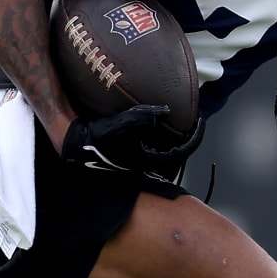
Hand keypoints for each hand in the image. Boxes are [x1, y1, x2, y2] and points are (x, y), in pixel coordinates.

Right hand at [61, 105, 202, 176]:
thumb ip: (146, 116)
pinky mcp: (129, 159)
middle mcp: (145, 166)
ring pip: (163, 155)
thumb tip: (166, 110)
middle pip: (176, 158)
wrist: (75, 146)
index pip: (182, 152)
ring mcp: (137, 164)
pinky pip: (152, 151)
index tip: (200, 122)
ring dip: (172, 143)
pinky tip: (154, 129)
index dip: (195, 137)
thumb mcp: (124, 124)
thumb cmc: (99, 137)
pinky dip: (158, 141)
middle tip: (192, 127)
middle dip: (186, 143)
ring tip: (177, 126)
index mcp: (149, 161)